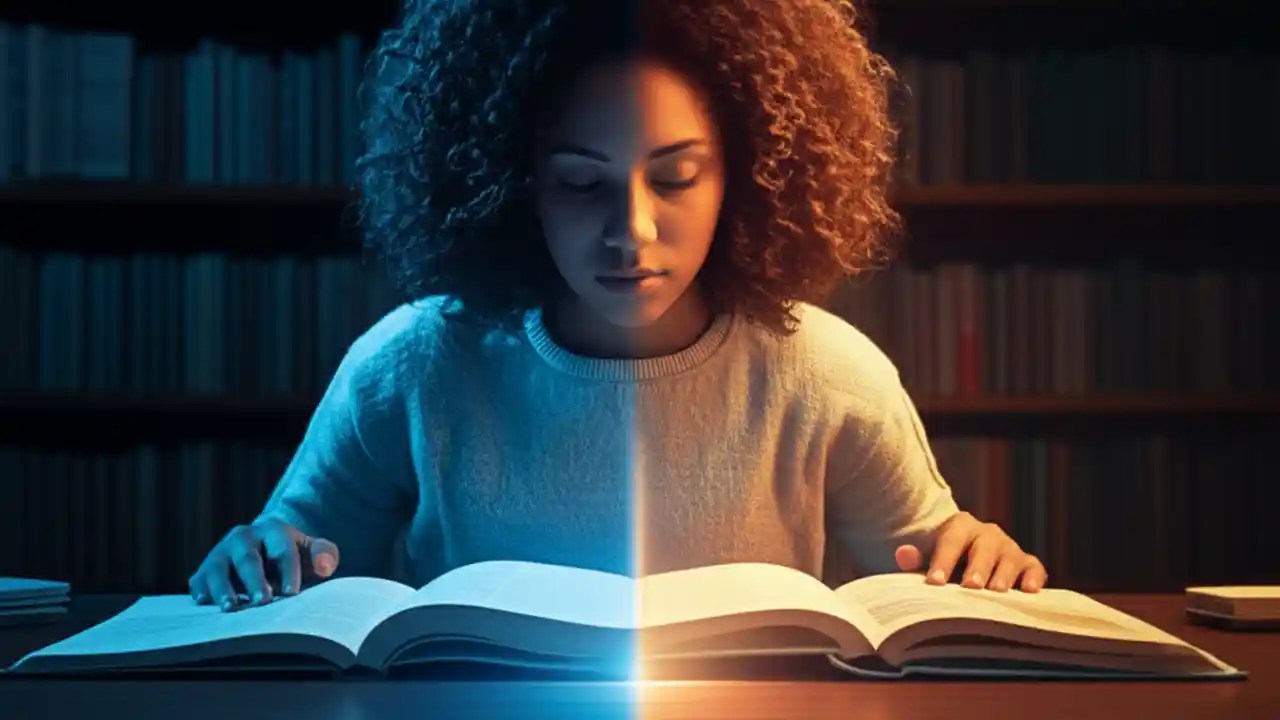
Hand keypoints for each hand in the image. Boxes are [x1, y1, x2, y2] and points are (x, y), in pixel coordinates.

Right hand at [188, 518, 339, 611]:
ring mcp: (220, 553)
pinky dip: (201, 591)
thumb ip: (325, 555)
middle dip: (255, 579)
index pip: (282, 550)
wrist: (263, 551)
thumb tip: (325, 566)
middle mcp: (242, 537)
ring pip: (218, 568)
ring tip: (231, 608)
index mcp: (273, 530)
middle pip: (248, 557)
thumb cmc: (294, 557)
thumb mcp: (312, 552)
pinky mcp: (203, 571)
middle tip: (263, 601)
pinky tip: (204, 603)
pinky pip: (199, 580)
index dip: (288, 571)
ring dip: (223, 588)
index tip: (292, 593)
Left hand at [894, 511, 1046, 592]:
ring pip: (1010, 558)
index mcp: (960, 527)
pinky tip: (1030, 590)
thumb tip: (903, 554)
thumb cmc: (943, 562)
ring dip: (1004, 575)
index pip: (951, 541)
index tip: (934, 582)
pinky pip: (1034, 568)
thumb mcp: (927, 559)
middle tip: (971, 586)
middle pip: (984, 548)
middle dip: (978, 568)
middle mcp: (987, 534)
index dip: (942, 561)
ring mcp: (1009, 548)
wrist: (966, 558)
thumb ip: (915, 558)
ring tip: (996, 591)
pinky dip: (1034, 577)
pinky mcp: (1027, 563)